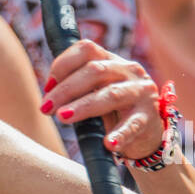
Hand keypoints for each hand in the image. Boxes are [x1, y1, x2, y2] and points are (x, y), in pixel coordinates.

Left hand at [41, 40, 163, 160]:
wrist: (146, 132)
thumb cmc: (113, 110)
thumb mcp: (95, 92)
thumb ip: (76, 88)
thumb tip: (48, 96)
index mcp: (112, 61)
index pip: (87, 49)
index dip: (63, 64)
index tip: (47, 87)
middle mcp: (129, 71)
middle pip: (95, 70)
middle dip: (66, 89)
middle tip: (46, 108)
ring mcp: (141, 93)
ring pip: (111, 94)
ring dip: (83, 106)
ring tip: (63, 117)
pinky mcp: (148, 118)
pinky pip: (132, 125)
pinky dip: (119, 134)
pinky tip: (108, 143)